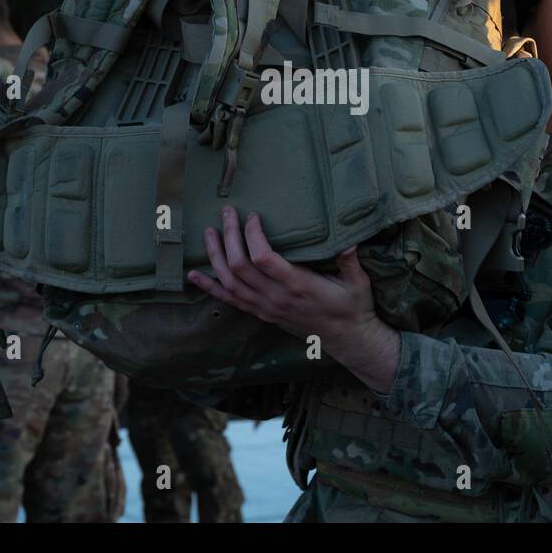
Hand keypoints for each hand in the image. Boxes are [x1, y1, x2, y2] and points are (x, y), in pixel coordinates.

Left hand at [187, 206, 401, 392]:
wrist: (346, 339)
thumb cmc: (352, 307)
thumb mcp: (358, 284)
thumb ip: (351, 263)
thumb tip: (350, 242)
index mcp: (297, 285)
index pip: (263, 258)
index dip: (252, 235)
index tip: (253, 216)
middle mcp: (276, 297)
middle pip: (240, 266)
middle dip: (229, 237)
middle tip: (226, 214)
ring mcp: (266, 307)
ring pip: (230, 282)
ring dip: (215, 257)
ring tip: (208, 233)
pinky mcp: (262, 313)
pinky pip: (229, 300)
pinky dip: (210, 287)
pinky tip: (194, 275)